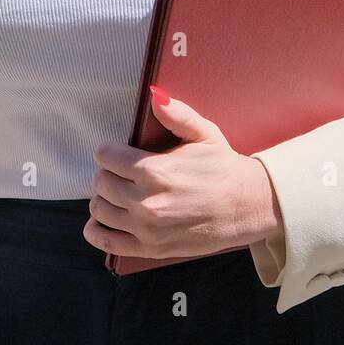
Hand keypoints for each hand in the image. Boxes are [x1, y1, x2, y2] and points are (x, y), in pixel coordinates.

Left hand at [83, 84, 283, 261]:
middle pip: (101, 183)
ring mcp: (146, 228)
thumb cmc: (224, 168)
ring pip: (100, 210)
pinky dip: (97, 231)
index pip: (107, 156)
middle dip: (107, 173)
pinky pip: (108, 242)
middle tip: (119, 172)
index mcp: (155, 170)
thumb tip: (154, 96)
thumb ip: (177, 114)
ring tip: (115, 193)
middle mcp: (146, 201)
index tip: (116, 152)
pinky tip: (100, 222)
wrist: (247, 206)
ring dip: (103, 199)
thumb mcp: (205, 134)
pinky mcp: (150, 248)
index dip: (109, 151)